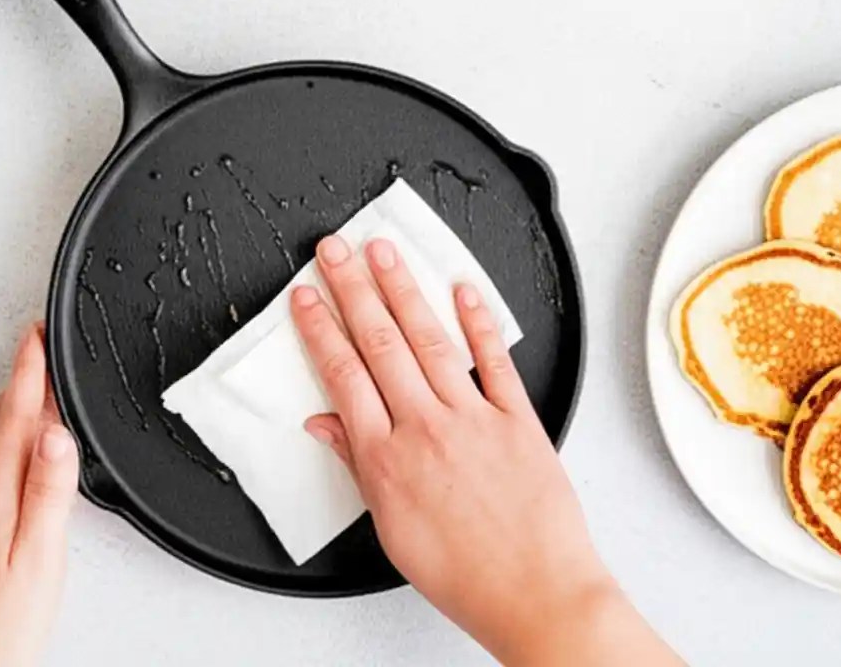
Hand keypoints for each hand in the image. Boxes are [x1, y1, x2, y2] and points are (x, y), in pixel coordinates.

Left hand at [0, 324, 80, 666]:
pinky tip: (8, 444)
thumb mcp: (38, 557)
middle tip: (38, 345)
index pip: (16, 418)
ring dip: (9, 405)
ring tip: (29, 382)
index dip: (29, 372)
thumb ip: (49, 492)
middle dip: (20, 379)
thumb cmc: (2, 625)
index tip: (37, 335)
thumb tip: (60, 433)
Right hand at [290, 237, 679, 665]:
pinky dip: (479, 323)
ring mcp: (475, 419)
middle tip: (336, 249)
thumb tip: (326, 424)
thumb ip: (358, 465)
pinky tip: (463, 291)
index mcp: (387, 459)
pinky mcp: (520, 419)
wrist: (533, 591)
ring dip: (405, 290)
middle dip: (354, 288)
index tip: (307, 296)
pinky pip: (496, 361)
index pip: (343, 375)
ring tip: (386, 252)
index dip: (321, 328)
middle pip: (380, 343)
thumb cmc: (465, 572)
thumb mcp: (391, 529)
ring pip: (431, 340)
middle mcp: (427, 428)